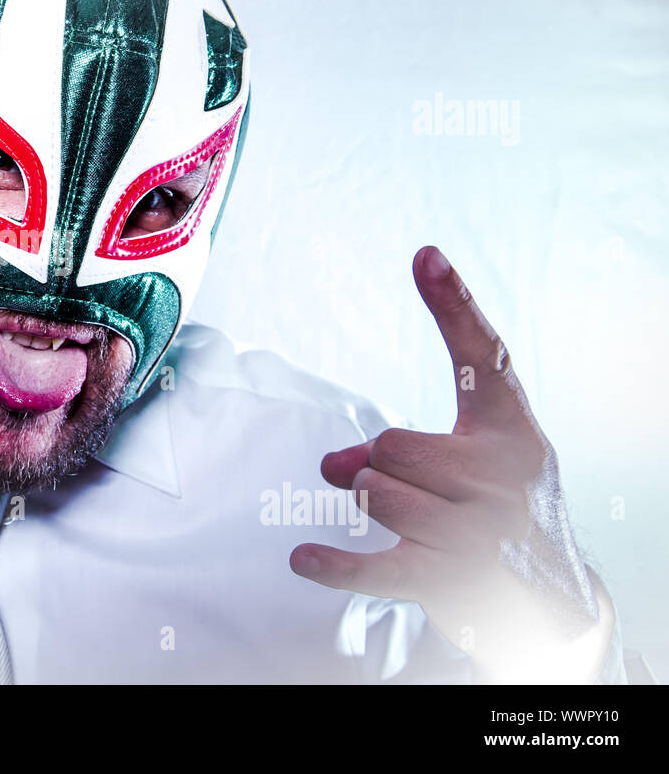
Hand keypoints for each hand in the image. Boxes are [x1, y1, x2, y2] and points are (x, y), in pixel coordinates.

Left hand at [290, 246, 607, 680]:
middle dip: (372, 463)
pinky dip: (336, 565)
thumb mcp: (475, 455)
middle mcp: (504, 478)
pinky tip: (302, 557)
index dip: (455, 305)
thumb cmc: (497, 505)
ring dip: (374, 505)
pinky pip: (376, 568)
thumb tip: (332, 463)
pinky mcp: (453, 581)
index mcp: (510, 430)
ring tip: (409, 520)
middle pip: (390, 446)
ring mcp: (481, 532)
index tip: (425, 257)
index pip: (483, 358)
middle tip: (388, 480)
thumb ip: (407, 440)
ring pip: (377, 496)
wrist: (551, 598)